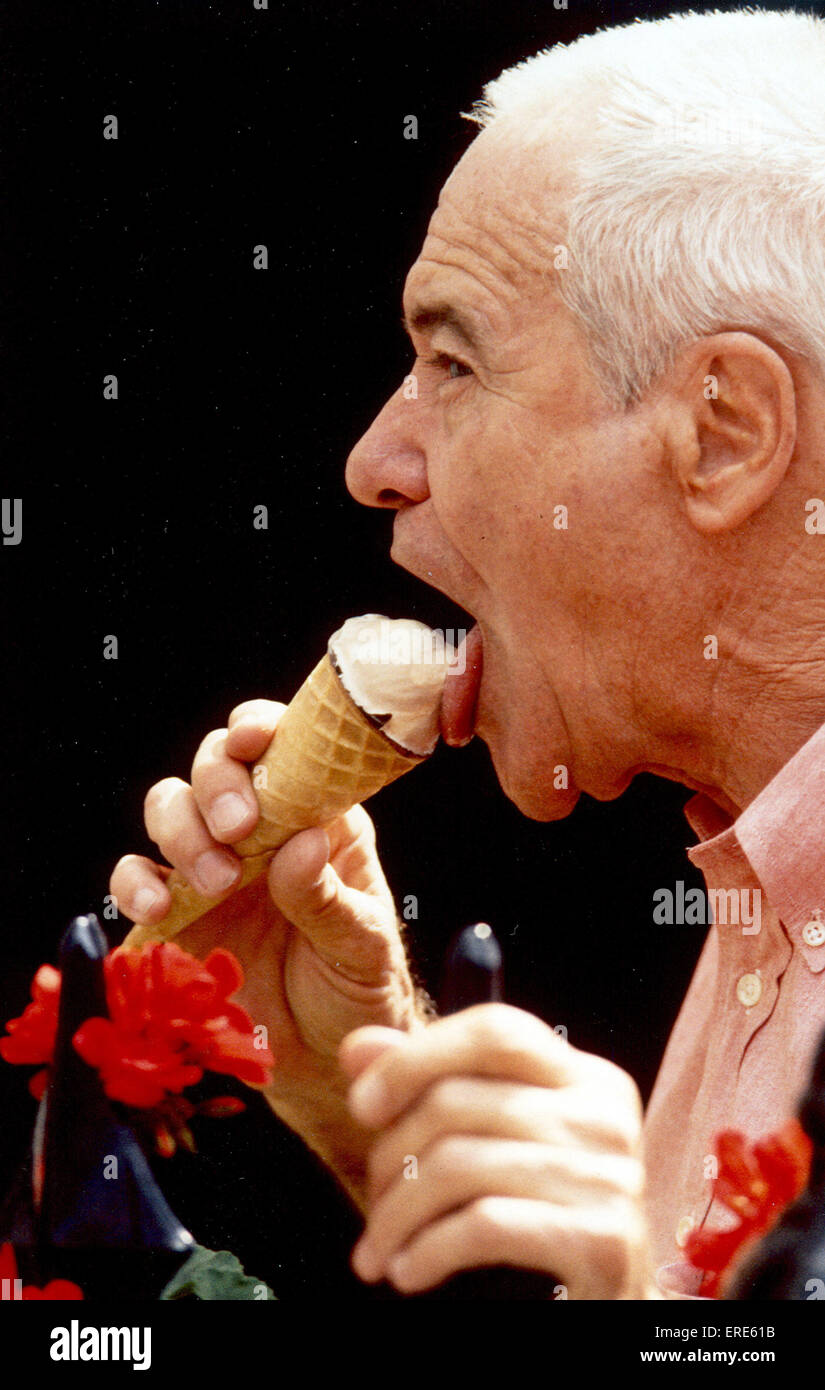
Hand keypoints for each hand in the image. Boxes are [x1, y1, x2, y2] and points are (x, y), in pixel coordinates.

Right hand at [110, 699, 425, 1204]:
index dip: (260, 729)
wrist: (326, 1062)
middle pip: (215, 766)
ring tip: (215, 881)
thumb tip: (299, 842)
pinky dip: (134, 882)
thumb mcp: (364, 945)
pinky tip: (157, 907)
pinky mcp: (173, 915)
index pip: (282, 749)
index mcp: (316, 818)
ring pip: (170, 808)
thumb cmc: (358, 991)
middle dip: (217, 783)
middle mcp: (260, 832)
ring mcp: (211, 869)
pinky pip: (135, 878)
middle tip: (239, 829)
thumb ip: (329, 897)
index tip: (254, 740)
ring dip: (182, 830)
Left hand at [340, 1004, 658, 1297]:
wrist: (606, 1308)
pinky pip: (484, 1225)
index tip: (362, 1105)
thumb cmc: (538, 1218)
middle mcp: (605, 1117)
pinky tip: (408, 1272)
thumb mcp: (487, 1142)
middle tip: (372, 1202)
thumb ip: (429, 1085)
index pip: (494, 1031)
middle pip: (459, 1102)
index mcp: (587, 1078)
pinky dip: (428, 1250)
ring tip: (379, 1249)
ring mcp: (610, 1178)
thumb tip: (359, 1048)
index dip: (415, 1058)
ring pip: (459, 1165)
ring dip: (396, 1215)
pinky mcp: (603, 1242)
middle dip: (390, 1154)